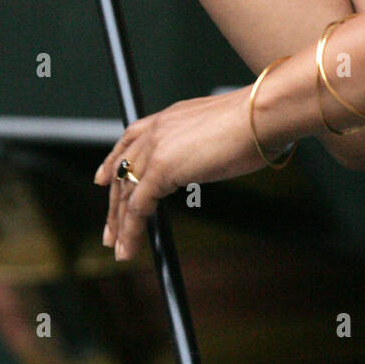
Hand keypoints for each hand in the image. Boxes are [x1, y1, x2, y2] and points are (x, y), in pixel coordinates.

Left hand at [94, 87, 277, 261]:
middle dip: (114, 204)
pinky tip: (130, 247)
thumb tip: (209, 159)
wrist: (261, 114)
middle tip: (110, 231)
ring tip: (118, 249)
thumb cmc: (256, 121)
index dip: (113, 161)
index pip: (131, 139)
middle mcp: (158, 129)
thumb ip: (205, 143)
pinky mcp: (161, 168)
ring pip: (126, 192)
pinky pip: (137, 206)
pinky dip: (131, 230)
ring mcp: (157, 147)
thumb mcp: (222, 130)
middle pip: (122, 170)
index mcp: (170, 117)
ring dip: (120, 224)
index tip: (102, 179)